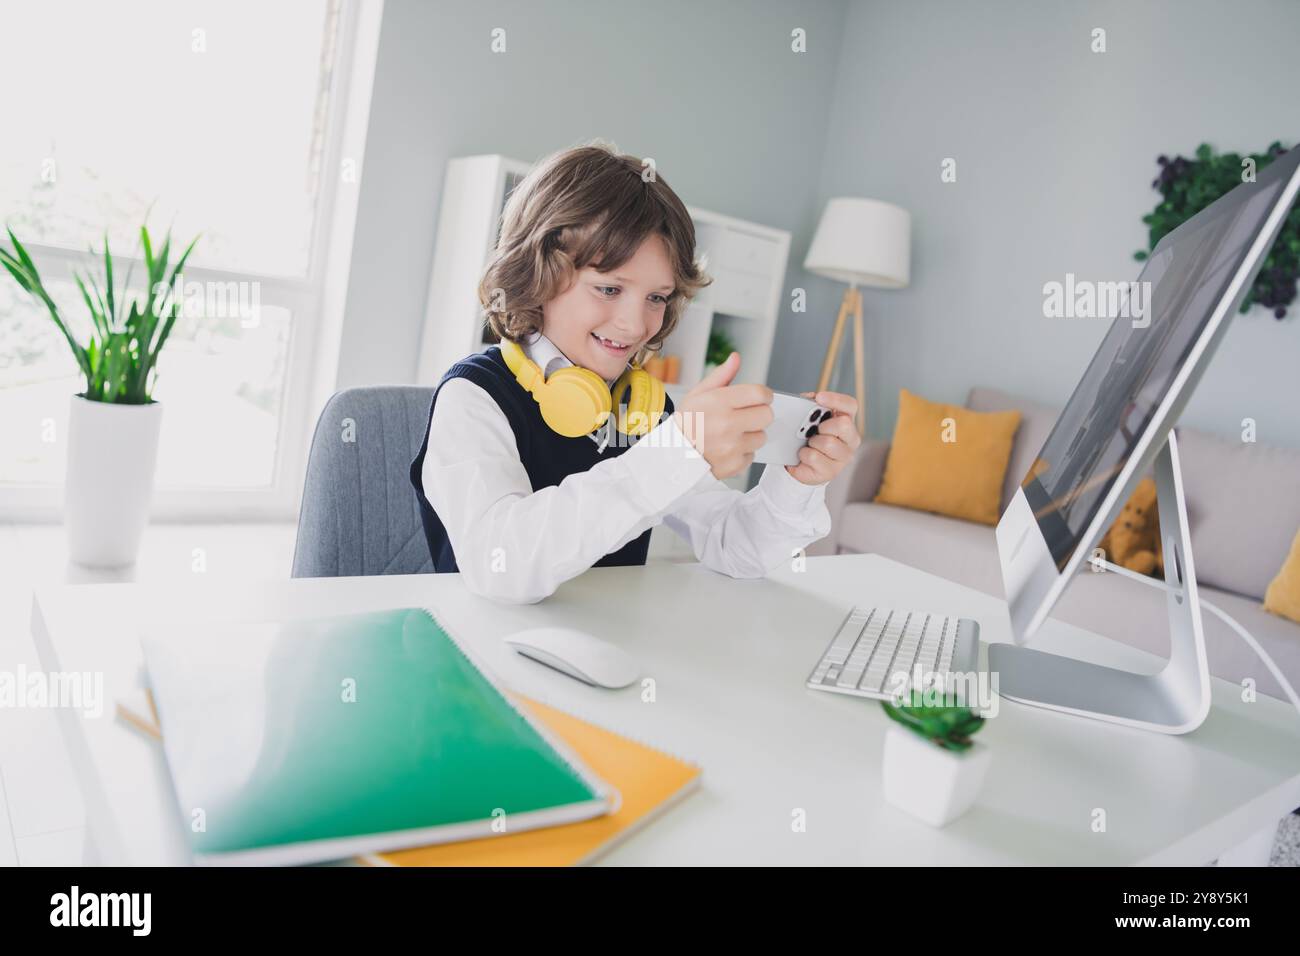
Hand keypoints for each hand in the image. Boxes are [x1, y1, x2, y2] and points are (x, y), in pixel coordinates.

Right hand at [671, 352, 773, 479]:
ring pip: (761, 437)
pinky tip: (727, 449)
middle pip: (767, 415)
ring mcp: (731, 447)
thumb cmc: (685, 423)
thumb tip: (735, 358)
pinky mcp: (734, 465)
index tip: (759, 399)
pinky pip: (752, 455)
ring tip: (731, 435)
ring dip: (751, 435)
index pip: (761, 394)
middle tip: (744, 417)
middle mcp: (727, 424)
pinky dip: (742, 453)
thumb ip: (721, 375)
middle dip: (759, 414)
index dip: (763, 395)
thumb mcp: (698, 394)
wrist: (671, 454)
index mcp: (719, 402)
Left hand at [786, 390, 859, 484]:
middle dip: (824, 425)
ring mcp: (844, 457)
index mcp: (847, 421)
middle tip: (814, 431)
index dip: (836, 400)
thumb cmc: (810, 439)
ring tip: (809, 445)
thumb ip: (811, 407)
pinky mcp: (832, 471)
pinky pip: (814, 457)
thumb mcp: (810, 420)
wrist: (802, 465)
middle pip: (844, 425)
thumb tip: (808, 398)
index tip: (820, 397)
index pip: (850, 405)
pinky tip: (805, 456)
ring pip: (828, 443)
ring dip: (812, 442)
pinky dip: (803, 454)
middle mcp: (851, 439)